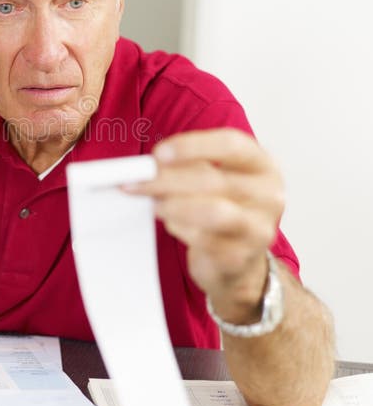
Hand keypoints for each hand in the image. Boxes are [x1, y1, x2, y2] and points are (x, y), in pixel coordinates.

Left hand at [123, 129, 285, 321]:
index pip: (231, 144)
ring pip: (212, 211)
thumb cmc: (222, 209)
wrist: (238, 261)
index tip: (158, 153)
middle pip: (214, 180)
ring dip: (174, 205)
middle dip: (168, 179)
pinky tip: (171, 223)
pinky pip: (204, 239)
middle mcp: (269, 195)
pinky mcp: (241, 257)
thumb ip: (187, 169)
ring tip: (155, 204)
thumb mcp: (213, 180)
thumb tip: (148, 167)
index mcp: (262, 165)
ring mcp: (259, 228)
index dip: (192, 146)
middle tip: (136, 181)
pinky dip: (179, 228)